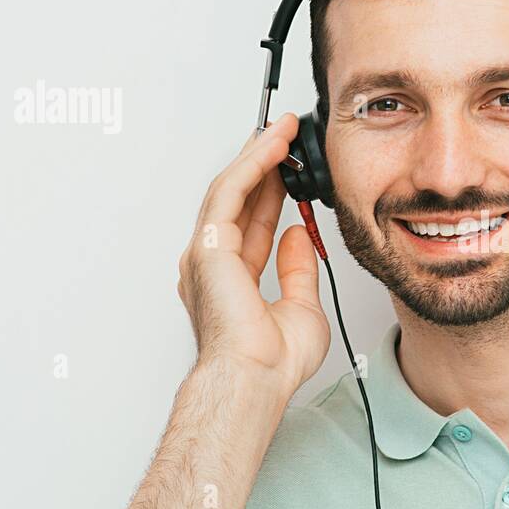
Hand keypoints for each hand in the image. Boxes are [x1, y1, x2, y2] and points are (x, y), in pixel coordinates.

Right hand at [177, 113, 330, 399]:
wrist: (255, 379)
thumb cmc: (272, 363)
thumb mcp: (302, 308)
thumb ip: (297, 268)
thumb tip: (297, 234)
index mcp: (232, 278)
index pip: (254, 221)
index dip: (271, 190)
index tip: (290, 167)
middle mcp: (213, 262)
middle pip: (239, 197)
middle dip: (263, 163)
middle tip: (286, 135)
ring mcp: (206, 253)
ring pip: (232, 187)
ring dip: (258, 155)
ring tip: (283, 129)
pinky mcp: (209, 246)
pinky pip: (231, 192)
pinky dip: (252, 165)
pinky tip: (273, 145)